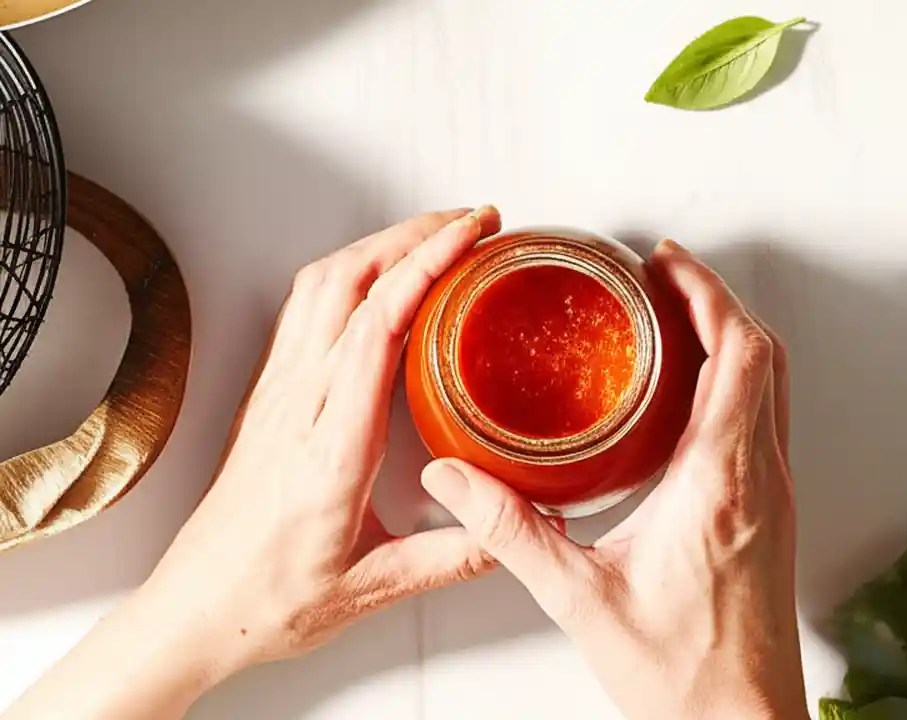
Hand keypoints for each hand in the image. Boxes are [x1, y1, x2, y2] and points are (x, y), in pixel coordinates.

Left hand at [5, 207, 502, 719]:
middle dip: (412, 235)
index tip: (470, 236)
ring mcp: (277, 394)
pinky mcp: (269, 396)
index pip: (378, 326)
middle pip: (347, 282)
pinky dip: (350, 272)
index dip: (426, 266)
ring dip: (378, 245)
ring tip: (432, 235)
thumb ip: (455, 556)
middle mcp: (297, 406)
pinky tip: (378, 280)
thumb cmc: (269, 599)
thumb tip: (521, 530)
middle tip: (470, 221)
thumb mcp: (375, 587)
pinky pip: (305, 309)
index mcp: (330, 447)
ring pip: (320, 286)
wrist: (198, 609)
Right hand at [422, 240, 805, 719]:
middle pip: (763, 354)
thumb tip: (457, 480)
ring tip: (674, 318)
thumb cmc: (683, 677)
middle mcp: (760, 478)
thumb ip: (513, 533)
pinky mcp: (771, 514)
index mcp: (720, 483)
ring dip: (730, 338)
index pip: (739, 354)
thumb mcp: (581, 601)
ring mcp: (773, 495)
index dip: (708, 294)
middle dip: (716, 300)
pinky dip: (735, 381)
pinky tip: (690, 395)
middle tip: (664, 275)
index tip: (668, 263)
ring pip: (770, 385)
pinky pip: (764, 419)